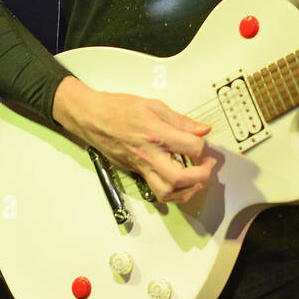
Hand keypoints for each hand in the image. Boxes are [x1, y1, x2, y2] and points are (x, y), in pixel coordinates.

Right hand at [52, 76, 212, 202]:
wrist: (91, 117)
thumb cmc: (117, 108)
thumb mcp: (153, 105)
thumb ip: (180, 120)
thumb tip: (201, 129)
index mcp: (155, 134)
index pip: (191, 147)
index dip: (203, 146)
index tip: (204, 142)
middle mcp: (148, 154)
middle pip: (180, 178)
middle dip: (201, 175)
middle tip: (207, 165)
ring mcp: (141, 166)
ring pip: (166, 192)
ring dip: (187, 190)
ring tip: (197, 179)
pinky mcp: (135, 172)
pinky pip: (156, 191)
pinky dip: (173, 193)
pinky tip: (181, 184)